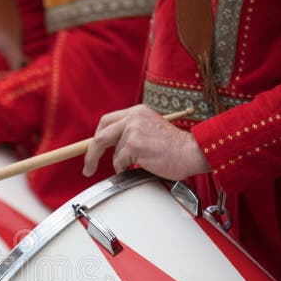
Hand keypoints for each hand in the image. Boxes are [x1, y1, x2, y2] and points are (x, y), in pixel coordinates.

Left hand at [83, 104, 209, 180]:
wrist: (192, 152)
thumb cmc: (174, 147)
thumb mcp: (149, 130)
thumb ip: (131, 132)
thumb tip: (109, 146)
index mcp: (137, 111)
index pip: (106, 121)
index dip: (97, 137)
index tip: (92, 150)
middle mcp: (133, 117)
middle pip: (100, 135)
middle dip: (90, 154)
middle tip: (88, 169)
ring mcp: (133, 129)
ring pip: (113, 152)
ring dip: (122, 163)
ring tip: (140, 163)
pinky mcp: (134, 144)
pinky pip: (120, 162)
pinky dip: (126, 168)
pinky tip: (141, 166)